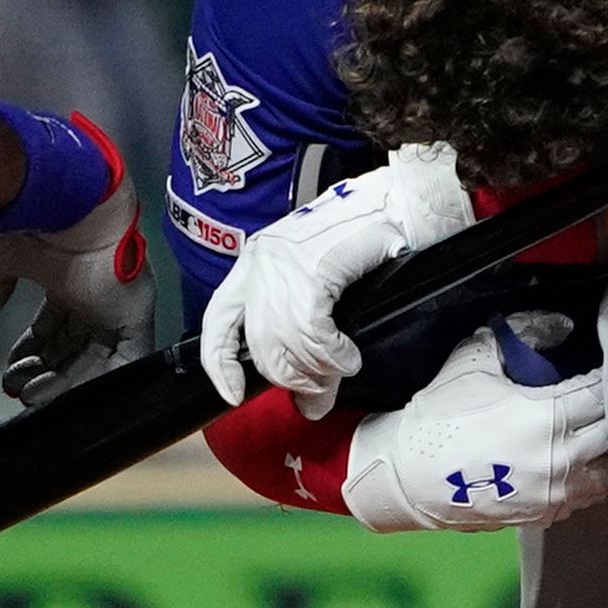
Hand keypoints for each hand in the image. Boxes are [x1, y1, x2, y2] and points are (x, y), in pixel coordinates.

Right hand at [0, 182, 152, 406]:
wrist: (61, 196)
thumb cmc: (31, 216)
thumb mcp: (1, 259)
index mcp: (67, 276)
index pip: (54, 328)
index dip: (32, 354)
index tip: (10, 373)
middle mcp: (94, 291)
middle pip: (74, 347)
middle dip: (45, 373)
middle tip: (20, 390)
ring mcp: (116, 301)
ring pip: (97, 358)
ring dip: (65, 383)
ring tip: (33, 395)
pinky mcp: (135, 310)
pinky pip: (125, 358)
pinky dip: (98, 380)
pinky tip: (64, 393)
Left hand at [199, 145, 474, 416]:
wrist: (391, 204)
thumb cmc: (357, 242)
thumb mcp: (315, 280)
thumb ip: (300, 331)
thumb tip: (308, 402)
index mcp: (251, 263)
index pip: (217, 322)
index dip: (220, 365)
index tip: (234, 395)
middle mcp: (260, 264)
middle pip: (258, 344)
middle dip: (288, 378)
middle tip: (315, 394)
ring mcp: (283, 266)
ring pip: (285, 344)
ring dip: (315, 371)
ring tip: (338, 372)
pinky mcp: (311, 271)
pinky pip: (313, 334)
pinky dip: (333, 355)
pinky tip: (348, 357)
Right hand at [341, 323, 607, 532]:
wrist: (406, 475)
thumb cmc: (439, 414)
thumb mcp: (473, 360)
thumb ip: (521, 333)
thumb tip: (559, 325)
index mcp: (547, 417)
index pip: (601, 392)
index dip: (606, 376)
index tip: (602, 368)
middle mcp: (560, 459)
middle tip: (605, 397)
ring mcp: (555, 493)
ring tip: (600, 433)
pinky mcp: (545, 515)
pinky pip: (586, 496)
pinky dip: (588, 477)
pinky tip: (580, 462)